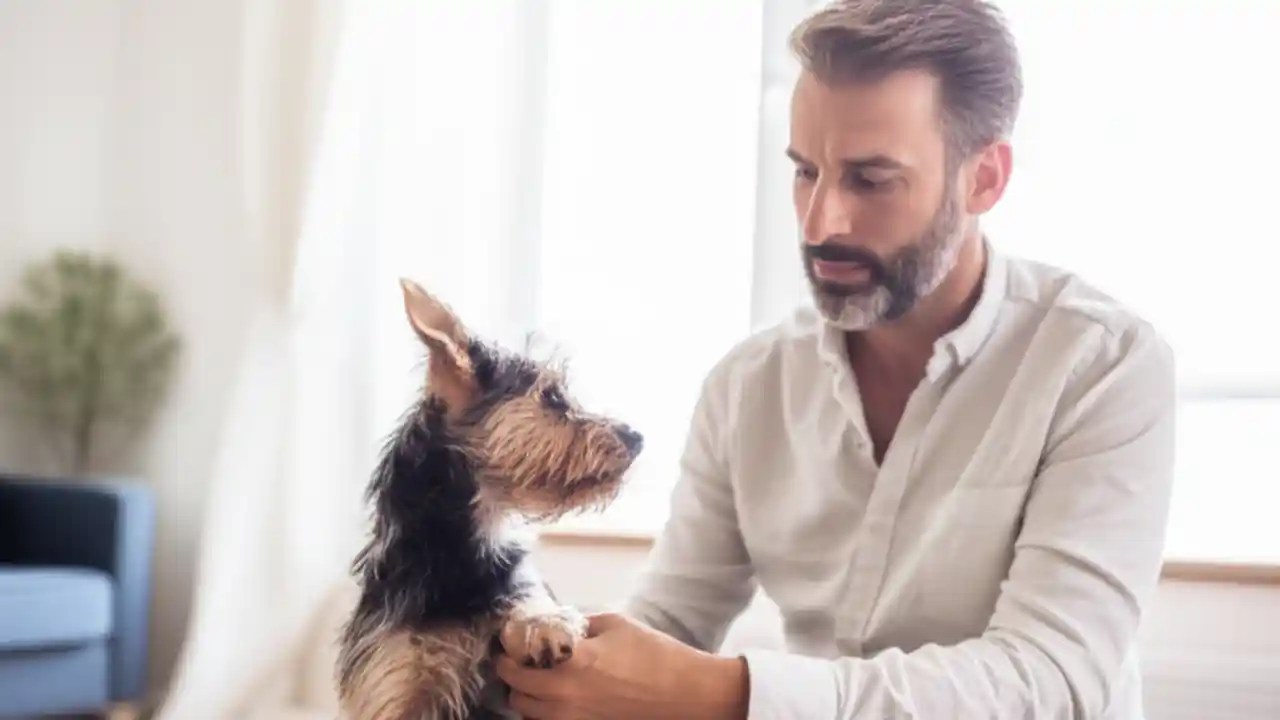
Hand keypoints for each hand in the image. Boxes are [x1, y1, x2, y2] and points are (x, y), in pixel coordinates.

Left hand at [495, 612, 748, 719]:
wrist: (687, 694)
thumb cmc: (655, 655)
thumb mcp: (615, 624)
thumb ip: (580, 624)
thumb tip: (558, 626)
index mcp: (570, 664)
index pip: (517, 665)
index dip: (505, 656)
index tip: (506, 649)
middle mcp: (565, 698)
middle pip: (516, 696)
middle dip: (513, 679)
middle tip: (519, 665)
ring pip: (530, 717)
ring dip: (527, 700)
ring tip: (538, 684)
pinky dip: (547, 714)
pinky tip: (559, 700)